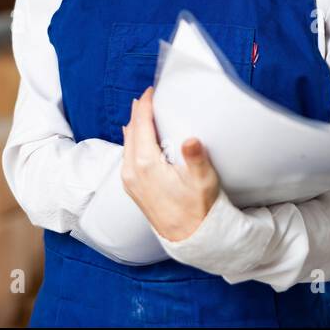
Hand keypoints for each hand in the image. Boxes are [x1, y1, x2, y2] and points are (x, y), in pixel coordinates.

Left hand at [120, 87, 219, 242]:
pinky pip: (127, 156)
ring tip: (141, 111)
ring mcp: (129, 181)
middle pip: (132, 131)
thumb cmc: (199, 209)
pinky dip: (132, 141)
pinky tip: (135, 138)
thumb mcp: (202, 181)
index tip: (151, 91)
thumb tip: (191, 139)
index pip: (142, 125)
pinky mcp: (132, 188)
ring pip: (127, 143)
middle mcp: (132, 171)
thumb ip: (196, 158)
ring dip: (134, 125)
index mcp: (146, 164)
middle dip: (138, 112)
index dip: (146, 105)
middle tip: (147, 96)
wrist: (190, 238)